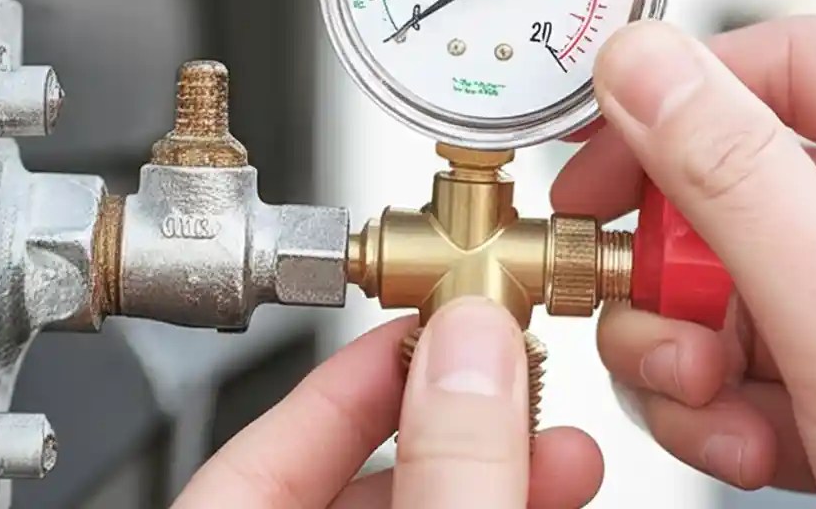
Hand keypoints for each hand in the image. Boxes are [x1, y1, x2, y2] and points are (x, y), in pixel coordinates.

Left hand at [173, 299, 602, 507]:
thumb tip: (470, 350)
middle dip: (450, 420)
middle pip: (348, 480)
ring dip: (494, 469)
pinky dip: (496, 508)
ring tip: (563, 444)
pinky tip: (553, 487)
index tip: (425, 325)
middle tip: (511, 371)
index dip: (345, 379)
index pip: (253, 457)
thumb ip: (448, 471)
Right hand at [553, 17, 815, 506]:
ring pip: (729, 281)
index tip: (589, 167)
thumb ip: (734, 177)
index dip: (674, 106)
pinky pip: (750, 355)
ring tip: (712, 409)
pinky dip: (723, 408)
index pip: (789, 65)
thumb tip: (641, 63)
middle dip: (678, 273)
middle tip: (655, 321)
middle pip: (740, 187)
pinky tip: (750, 451)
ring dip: (691, 353)